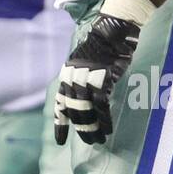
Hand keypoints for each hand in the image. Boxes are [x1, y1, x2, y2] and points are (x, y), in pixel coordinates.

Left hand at [54, 14, 140, 145]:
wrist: (112, 32)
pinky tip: (107, 130)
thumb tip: (85, 100)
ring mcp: (85, 80)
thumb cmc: (102, 47)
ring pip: (85, 112)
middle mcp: (72, 80)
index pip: (60, 104)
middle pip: (73, 111)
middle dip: (81, 129)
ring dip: (92, 128)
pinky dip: (104, 120)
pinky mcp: (101, 81)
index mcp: (66, 76)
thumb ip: (80, 81)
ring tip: (99, 140)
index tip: (60, 140)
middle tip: (90, 141)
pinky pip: (101, 106)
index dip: (60, 123)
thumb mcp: (83, 65)